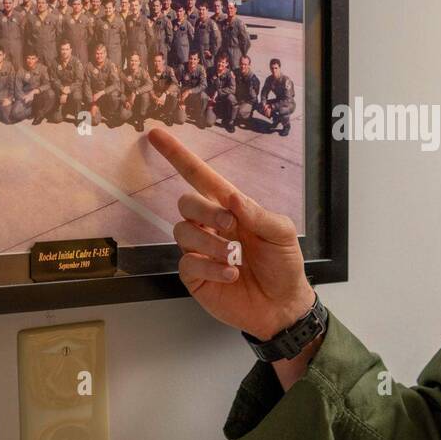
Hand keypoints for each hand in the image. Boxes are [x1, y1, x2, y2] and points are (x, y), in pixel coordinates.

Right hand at [149, 128, 313, 338]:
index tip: (156, 134)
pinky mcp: (195, 276)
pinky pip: (188, 263)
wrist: (283, 305)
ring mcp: (200, 251)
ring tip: (235, 258)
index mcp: (231, 208)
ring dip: (211, 243)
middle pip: (186, 203)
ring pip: (183, 232)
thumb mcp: (281, 233)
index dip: (178, 156)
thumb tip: (230, 198)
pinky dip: (211, 267)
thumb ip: (257, 213)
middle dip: (206, 211)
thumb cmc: (284, 265)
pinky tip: (231, 274)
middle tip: (231, 227)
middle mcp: (211, 226)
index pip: (199, 176)